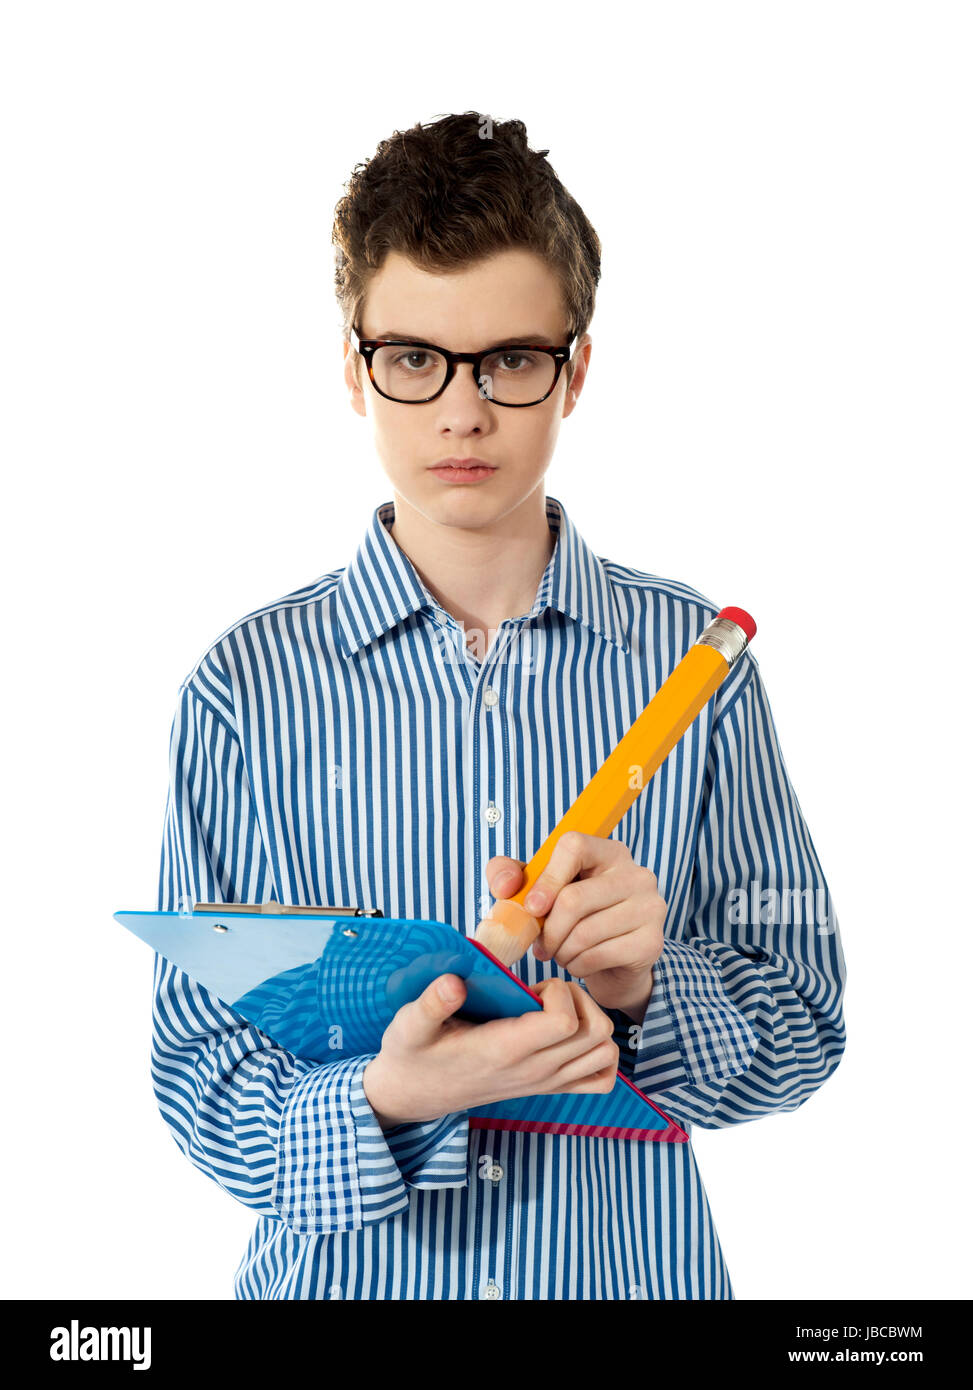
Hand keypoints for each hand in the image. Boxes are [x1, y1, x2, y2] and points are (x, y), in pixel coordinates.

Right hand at [361, 972, 618, 1128]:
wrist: (414, 1094)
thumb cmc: (413, 1054)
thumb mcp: (409, 1025)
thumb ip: (431, 1003)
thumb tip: (453, 981)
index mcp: (505, 1050)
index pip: (566, 1023)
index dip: (560, 993)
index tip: (533, 985)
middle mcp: (534, 1070)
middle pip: (596, 1034)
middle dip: (580, 1000)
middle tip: (547, 992)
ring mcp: (545, 1082)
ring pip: (605, 1053)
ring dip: (593, 1022)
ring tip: (558, 1009)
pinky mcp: (549, 1088)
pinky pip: (600, 1078)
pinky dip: (599, 1053)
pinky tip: (572, 1034)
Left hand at [487, 832, 666, 1021]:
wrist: (614, 965)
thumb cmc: (573, 921)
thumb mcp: (538, 893)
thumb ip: (510, 876)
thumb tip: (505, 887)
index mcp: (609, 852)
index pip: (574, 846)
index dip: (546, 879)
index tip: (532, 908)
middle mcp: (636, 874)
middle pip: (574, 898)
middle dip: (548, 930)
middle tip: (540, 945)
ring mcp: (649, 907)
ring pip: (584, 932)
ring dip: (561, 951)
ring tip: (559, 954)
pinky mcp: (651, 941)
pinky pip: (598, 955)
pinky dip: (577, 965)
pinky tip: (577, 964)